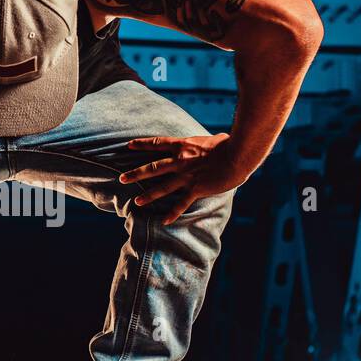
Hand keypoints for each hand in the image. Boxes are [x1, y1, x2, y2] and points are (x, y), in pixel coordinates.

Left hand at [118, 133, 245, 223]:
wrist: (238, 154)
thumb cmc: (231, 144)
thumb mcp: (215, 139)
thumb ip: (209, 141)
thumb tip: (216, 139)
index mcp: (183, 146)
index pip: (157, 143)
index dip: (142, 144)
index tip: (128, 145)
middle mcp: (181, 160)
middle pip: (153, 168)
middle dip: (136, 173)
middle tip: (121, 179)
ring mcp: (187, 175)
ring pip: (163, 187)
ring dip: (149, 195)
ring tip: (137, 201)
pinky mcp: (197, 188)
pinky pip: (182, 203)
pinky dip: (173, 213)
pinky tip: (165, 221)